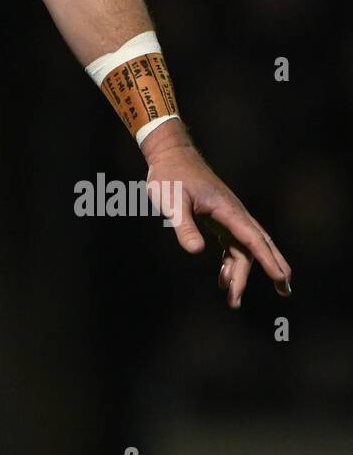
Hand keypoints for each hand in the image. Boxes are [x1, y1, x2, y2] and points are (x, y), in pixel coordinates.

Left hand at [144, 139, 291, 308]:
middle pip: (257, 245)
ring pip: (244, 249)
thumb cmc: (170, 175)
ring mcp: (227, 216)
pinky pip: (232, 244)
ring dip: (242, 273)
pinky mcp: (218, 218)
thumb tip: (197, 252)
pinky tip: (223, 278)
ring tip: (234, 300)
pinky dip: (231, 262)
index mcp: (227, 209)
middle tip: (285, 292)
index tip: (281, 278)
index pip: (253, 239)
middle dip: (273, 267)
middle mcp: (233, 213)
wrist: (170, 154)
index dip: (268, 259)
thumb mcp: (172, 201)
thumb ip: (184, 226)